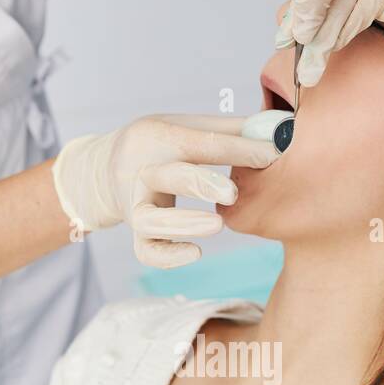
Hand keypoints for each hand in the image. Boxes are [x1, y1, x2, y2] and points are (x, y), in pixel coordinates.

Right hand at [52, 115, 279, 267]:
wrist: (105, 168)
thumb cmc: (161, 146)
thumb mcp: (187, 127)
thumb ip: (230, 130)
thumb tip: (278, 129)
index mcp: (158, 137)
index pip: (200, 143)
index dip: (238, 149)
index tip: (272, 154)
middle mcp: (141, 170)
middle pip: (168, 176)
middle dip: (201, 184)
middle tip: (233, 192)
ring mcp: (134, 204)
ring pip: (150, 220)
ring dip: (184, 224)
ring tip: (217, 225)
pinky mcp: (134, 230)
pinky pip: (145, 250)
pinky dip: (169, 257)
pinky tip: (197, 252)